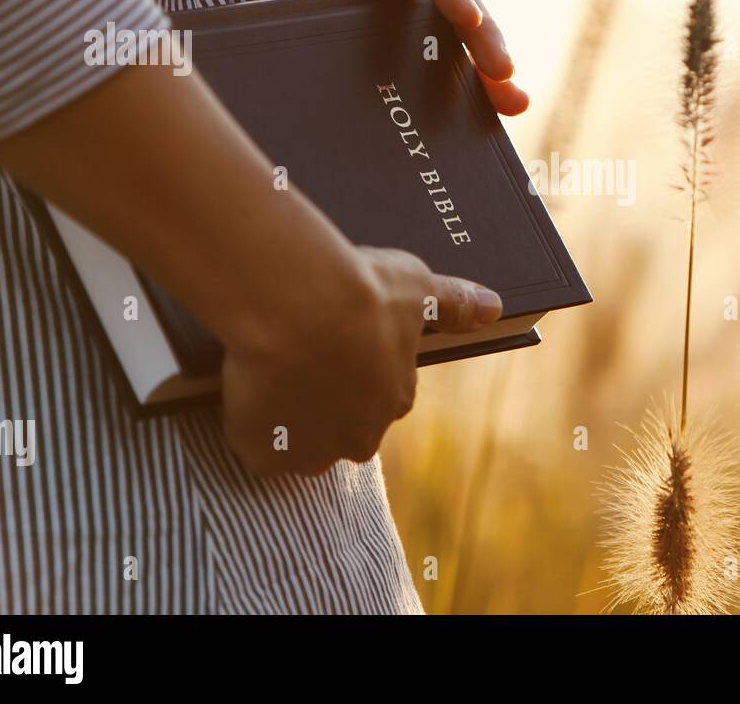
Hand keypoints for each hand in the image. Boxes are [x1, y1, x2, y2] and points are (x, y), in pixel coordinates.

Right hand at [219, 246, 501, 475]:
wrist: (299, 303)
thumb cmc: (364, 291)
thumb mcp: (419, 287)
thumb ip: (454, 303)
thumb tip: (494, 307)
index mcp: (394, 400)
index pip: (378, 395)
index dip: (353, 368)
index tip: (334, 342)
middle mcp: (359, 437)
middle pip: (339, 427)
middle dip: (321, 400)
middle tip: (297, 354)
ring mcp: (310, 450)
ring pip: (297, 443)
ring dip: (285, 417)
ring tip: (268, 372)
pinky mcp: (264, 452)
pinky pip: (255, 446)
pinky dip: (249, 423)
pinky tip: (244, 388)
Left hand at [237, 0, 528, 115]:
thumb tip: (280, 0)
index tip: (468, 19)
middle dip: (482, 37)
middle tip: (505, 75)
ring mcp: (388, 2)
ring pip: (447, 33)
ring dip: (481, 69)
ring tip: (512, 105)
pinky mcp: (381, 35)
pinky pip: (424, 58)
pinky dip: (451, 85)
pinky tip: (479, 115)